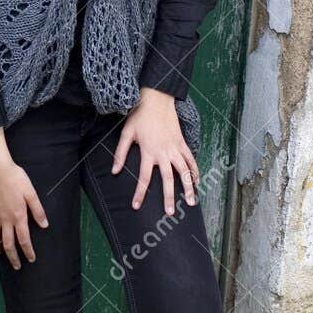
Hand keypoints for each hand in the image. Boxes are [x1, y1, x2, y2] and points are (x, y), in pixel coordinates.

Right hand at [0, 135, 48, 269]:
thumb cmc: (15, 178)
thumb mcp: (31, 193)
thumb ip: (37, 210)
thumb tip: (45, 225)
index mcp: (18, 216)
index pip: (24, 239)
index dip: (28, 251)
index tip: (31, 259)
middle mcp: (5, 219)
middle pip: (8, 243)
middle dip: (13, 257)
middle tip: (16, 266)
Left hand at [110, 87, 198, 214]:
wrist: (156, 99)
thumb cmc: (139, 116)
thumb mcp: (126, 133)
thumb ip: (120, 153)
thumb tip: (115, 171)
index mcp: (149, 151)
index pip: (144, 177)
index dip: (139, 193)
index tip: (136, 206)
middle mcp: (164, 152)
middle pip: (168, 179)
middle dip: (169, 197)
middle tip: (171, 213)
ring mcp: (175, 148)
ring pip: (184, 171)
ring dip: (189, 187)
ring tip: (192, 202)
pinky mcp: (182, 142)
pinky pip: (191, 159)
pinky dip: (195, 170)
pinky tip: (198, 181)